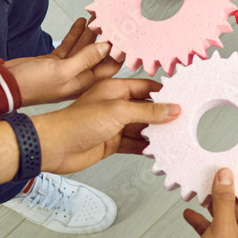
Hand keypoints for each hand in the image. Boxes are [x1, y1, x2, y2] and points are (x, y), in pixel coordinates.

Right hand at [4, 18, 120, 105]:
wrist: (4, 86)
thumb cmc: (32, 85)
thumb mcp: (62, 71)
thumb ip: (86, 59)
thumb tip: (107, 47)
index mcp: (84, 82)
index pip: (110, 66)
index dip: (119, 52)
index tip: (125, 35)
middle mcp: (78, 76)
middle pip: (99, 55)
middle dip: (106, 38)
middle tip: (113, 21)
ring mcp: (66, 69)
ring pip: (84, 48)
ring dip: (91, 33)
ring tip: (98, 16)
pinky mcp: (55, 62)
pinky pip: (70, 45)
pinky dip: (75, 34)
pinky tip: (81, 22)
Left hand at [31, 78, 178, 174]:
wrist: (55, 147)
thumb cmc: (76, 122)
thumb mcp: (118, 111)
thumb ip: (147, 111)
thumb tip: (171, 109)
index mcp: (115, 89)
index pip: (146, 88)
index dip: (163, 94)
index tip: (181, 98)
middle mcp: (115, 106)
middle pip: (146, 109)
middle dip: (162, 115)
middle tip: (182, 120)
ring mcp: (114, 125)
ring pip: (141, 128)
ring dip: (155, 133)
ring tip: (173, 136)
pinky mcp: (111, 142)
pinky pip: (134, 143)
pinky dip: (145, 147)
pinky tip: (157, 149)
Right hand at [180, 169, 237, 237]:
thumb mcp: (222, 229)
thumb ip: (223, 200)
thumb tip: (226, 177)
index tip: (235, 170)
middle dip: (226, 193)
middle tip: (215, 177)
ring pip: (224, 217)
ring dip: (212, 205)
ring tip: (202, 191)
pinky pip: (212, 229)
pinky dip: (202, 220)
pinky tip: (190, 213)